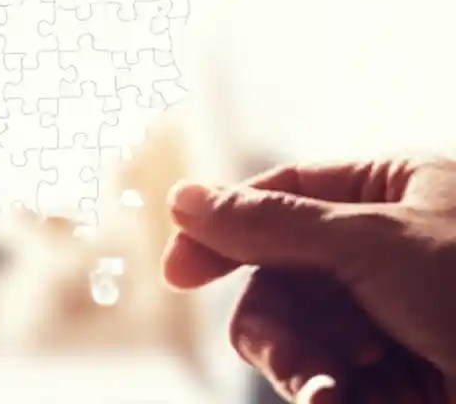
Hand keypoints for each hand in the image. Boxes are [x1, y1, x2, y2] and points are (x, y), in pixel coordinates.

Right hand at [162, 159, 455, 401]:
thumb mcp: (372, 243)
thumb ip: (270, 223)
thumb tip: (180, 199)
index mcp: (389, 190)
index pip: (279, 195)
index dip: (222, 230)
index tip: (178, 273)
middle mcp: (384, 247)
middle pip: (273, 274)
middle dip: (276, 323)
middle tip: (291, 359)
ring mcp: (388, 314)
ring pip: (291, 331)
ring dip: (299, 363)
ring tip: (331, 390)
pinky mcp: (393, 374)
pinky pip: (323, 375)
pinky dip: (324, 391)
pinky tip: (342, 400)